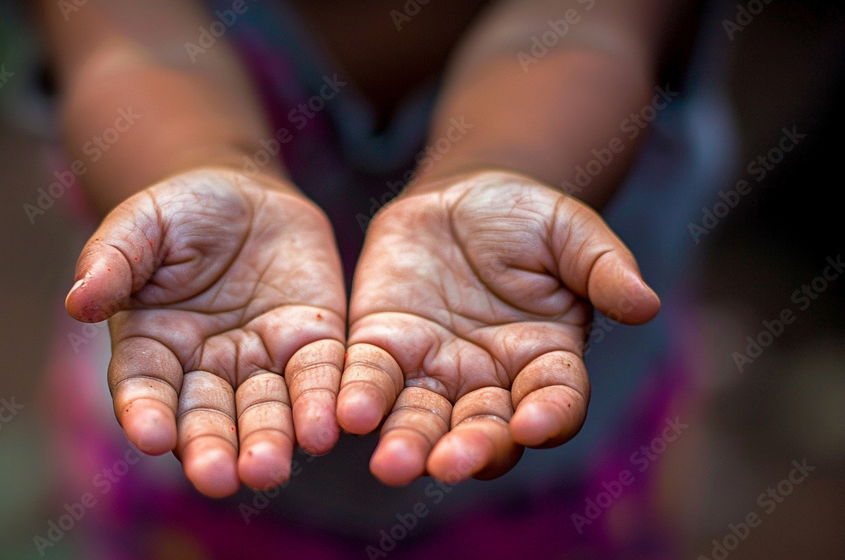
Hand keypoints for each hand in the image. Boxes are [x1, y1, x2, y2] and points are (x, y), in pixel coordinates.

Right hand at [65, 169, 346, 496]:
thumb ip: (112, 260)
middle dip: (212, 448)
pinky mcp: (311, 344)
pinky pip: (318, 377)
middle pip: (207, 417)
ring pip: (265, 410)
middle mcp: (206, 368)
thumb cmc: (180, 212)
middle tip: (218, 478)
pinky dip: (321, 403)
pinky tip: (325, 430)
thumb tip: (78, 301)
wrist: (246, 194)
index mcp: (153, 346)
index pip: (146, 389)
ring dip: (268, 441)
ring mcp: (261, 361)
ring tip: (269, 470)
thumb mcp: (140, 224)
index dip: (147, 413)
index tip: (151, 437)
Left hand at [338, 171, 659, 485]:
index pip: (555, 401)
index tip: (533, 425)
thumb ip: (603, 266)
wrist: (460, 196)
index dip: (548, 417)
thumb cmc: (526, 217)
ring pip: (422, 419)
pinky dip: (359, 397)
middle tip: (448, 465)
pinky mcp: (384, 346)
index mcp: (546, 359)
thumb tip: (646, 304)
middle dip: (468, 449)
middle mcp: (490, 379)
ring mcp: (434, 368)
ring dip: (408, 442)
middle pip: (484, 428)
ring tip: (392, 463)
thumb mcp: (571, 230)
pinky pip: (370, 378)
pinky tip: (347, 414)